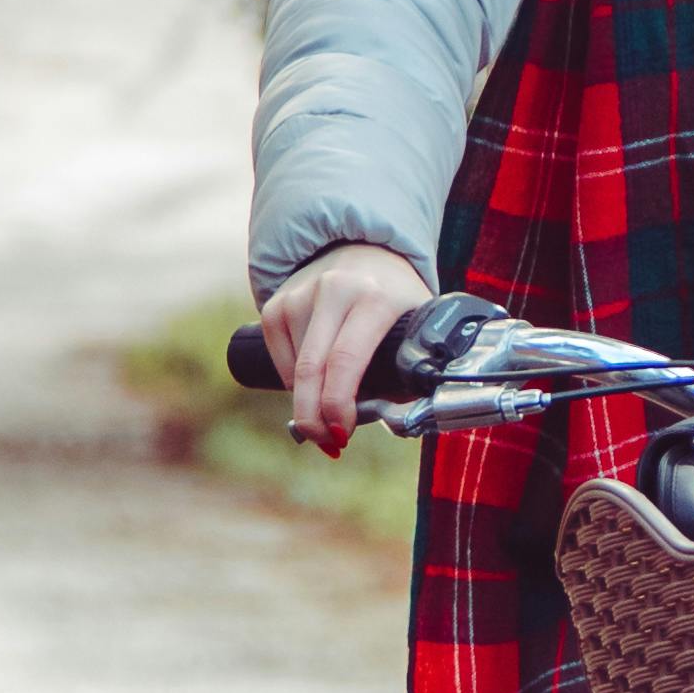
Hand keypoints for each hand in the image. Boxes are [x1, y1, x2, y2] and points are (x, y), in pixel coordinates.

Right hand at [263, 243, 435, 451]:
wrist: (365, 249)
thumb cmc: (396, 299)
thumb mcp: (416, 328)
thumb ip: (409, 375)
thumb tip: (395, 422)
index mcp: (374, 298)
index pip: (345, 361)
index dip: (338, 405)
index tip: (341, 435)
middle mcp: (334, 290)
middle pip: (311, 370)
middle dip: (314, 417)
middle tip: (326, 443)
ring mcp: (300, 294)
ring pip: (295, 370)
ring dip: (308, 399)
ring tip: (331, 403)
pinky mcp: (277, 302)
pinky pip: (279, 359)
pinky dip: (293, 380)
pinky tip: (314, 377)